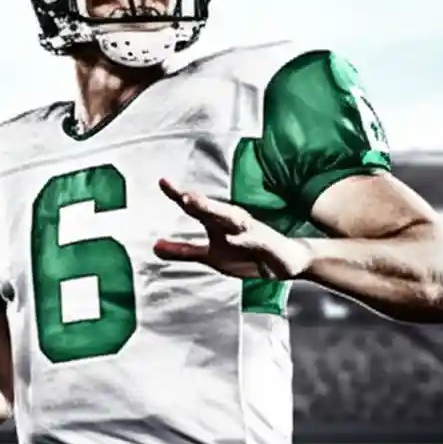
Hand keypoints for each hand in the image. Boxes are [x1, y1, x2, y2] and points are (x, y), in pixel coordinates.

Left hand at [152, 177, 311, 279]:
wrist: (287, 262)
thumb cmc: (247, 254)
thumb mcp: (211, 256)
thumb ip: (184, 251)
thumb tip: (154, 246)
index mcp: (218, 222)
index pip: (196, 207)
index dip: (178, 194)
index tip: (163, 181)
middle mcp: (232, 221)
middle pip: (212, 208)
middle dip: (199, 202)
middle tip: (183, 194)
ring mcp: (250, 230)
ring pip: (232, 218)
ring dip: (215, 211)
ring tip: (198, 205)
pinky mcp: (266, 242)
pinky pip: (254, 238)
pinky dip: (243, 236)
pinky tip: (232, 236)